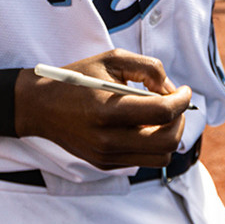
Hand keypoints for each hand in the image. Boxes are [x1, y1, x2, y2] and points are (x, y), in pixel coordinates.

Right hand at [12, 49, 191, 170]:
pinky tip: (142, 125)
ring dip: (169, 135)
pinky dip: (152, 144)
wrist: (40, 106)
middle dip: (180, 120)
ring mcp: (107, 156)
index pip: (163, 112)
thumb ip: (148, 68)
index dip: (182, 100)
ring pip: (161, 156)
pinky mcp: (106, 164)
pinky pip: (144, 160)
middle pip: (168, 141)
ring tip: (159, 115)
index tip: (184, 91)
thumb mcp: (112, 59)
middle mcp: (108, 139)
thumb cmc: (77, 78)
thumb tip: (172, 89)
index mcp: (108, 110)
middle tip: (175, 104)